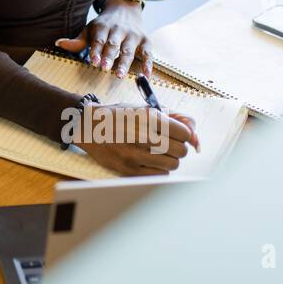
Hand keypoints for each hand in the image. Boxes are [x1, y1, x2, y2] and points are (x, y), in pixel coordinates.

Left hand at [55, 0, 150, 77]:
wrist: (125, 9)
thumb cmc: (104, 25)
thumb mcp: (89, 29)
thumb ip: (77, 40)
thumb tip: (58, 43)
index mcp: (103, 26)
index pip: (99, 39)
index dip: (96, 50)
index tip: (93, 61)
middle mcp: (119, 30)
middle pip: (114, 44)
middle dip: (109, 56)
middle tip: (104, 69)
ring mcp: (134, 35)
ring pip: (129, 50)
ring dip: (124, 62)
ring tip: (119, 75)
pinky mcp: (146, 41)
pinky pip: (148, 53)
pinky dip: (148, 64)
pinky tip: (146, 75)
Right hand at [77, 103, 199, 175]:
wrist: (87, 126)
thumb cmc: (118, 116)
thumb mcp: (143, 108)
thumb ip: (173, 117)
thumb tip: (196, 136)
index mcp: (147, 117)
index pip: (184, 133)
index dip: (185, 134)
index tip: (178, 134)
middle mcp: (142, 136)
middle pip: (181, 151)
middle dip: (178, 147)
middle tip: (167, 143)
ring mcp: (134, 155)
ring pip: (172, 165)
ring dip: (169, 159)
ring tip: (156, 152)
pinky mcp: (128, 170)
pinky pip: (159, 175)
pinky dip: (159, 169)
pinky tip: (149, 160)